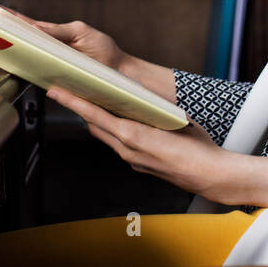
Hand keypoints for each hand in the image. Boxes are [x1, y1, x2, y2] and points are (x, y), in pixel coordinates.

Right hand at [0, 0, 128, 70]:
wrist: (119, 72)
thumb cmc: (103, 51)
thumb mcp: (81, 33)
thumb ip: (58, 30)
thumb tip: (35, 27)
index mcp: (51, 33)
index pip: (23, 21)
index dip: (3, 12)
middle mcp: (46, 48)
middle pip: (15, 36)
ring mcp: (47, 63)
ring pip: (20, 53)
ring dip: (1, 45)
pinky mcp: (52, 77)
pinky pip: (33, 71)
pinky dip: (19, 65)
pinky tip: (7, 60)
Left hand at [43, 86, 267, 206]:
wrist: (210, 175)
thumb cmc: (197, 147)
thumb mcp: (174, 119)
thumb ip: (151, 111)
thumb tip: (138, 100)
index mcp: (134, 136)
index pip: (95, 116)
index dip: (74, 103)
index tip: (57, 92)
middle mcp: (128, 150)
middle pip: (95, 125)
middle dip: (80, 108)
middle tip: (67, 91)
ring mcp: (132, 160)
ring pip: (106, 135)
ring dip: (96, 119)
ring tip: (89, 101)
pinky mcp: (138, 165)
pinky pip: (118, 144)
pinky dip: (112, 130)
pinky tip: (117, 121)